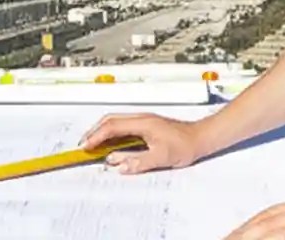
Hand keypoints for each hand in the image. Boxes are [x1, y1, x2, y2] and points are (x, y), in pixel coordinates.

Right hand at [80, 112, 204, 173]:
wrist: (200, 138)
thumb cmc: (185, 145)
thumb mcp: (161, 158)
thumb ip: (139, 162)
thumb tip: (119, 165)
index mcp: (142, 123)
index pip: (112, 127)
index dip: (96, 137)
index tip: (85, 147)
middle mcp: (140, 119)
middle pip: (110, 120)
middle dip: (94, 132)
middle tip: (83, 146)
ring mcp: (143, 121)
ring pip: (116, 122)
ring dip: (102, 133)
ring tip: (92, 146)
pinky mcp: (146, 126)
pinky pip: (123, 127)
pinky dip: (112, 135)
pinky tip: (110, 145)